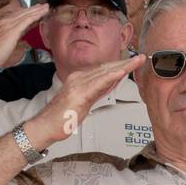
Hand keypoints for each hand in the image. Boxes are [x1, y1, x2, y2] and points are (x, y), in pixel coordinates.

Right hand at [0, 2, 47, 70]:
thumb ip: (8, 42)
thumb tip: (15, 43)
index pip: (15, 18)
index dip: (25, 15)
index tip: (33, 13)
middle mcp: (3, 22)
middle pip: (21, 13)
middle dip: (32, 10)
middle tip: (42, 6)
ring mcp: (7, 25)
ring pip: (25, 14)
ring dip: (36, 10)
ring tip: (46, 7)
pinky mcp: (12, 30)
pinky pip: (27, 20)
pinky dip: (35, 15)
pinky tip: (42, 13)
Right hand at [28, 55, 145, 147]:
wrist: (44, 126)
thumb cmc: (61, 118)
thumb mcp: (84, 102)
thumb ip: (96, 92)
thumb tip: (110, 84)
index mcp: (79, 79)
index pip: (104, 69)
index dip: (120, 64)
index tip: (134, 61)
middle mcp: (78, 78)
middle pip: (106, 68)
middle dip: (125, 63)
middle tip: (141, 57)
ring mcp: (78, 85)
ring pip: (105, 72)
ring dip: (123, 66)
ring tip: (137, 61)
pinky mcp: (79, 94)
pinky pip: (99, 83)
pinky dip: (112, 77)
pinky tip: (122, 72)